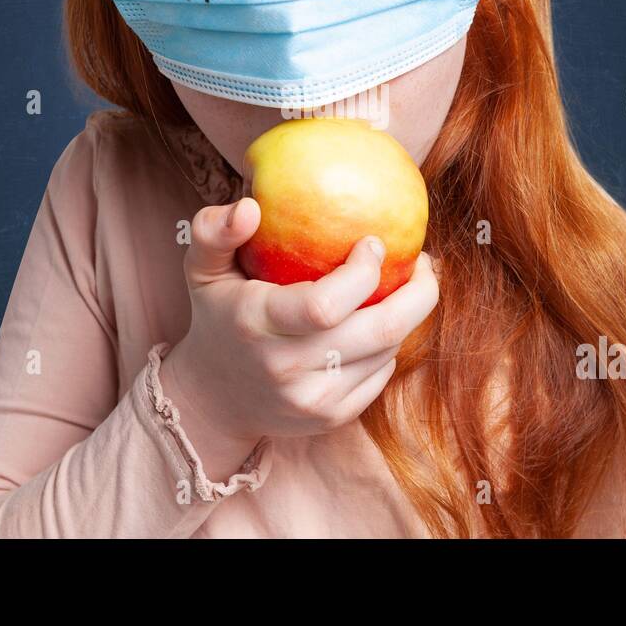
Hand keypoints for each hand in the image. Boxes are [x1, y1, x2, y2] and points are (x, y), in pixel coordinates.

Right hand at [158, 197, 438, 477]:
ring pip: (387, 351)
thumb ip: (214, 231)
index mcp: (257, 324)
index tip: (375, 242)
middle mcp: (287, 368)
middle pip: (379, 330)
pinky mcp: (332, 418)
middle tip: (423, 262)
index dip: (364, 272)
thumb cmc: (217, 317)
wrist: (213, 402)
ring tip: (409, 284)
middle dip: (418, 292)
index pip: (325, 305)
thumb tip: (250, 206)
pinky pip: (382, 374)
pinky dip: (390, 345)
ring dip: (408, 315)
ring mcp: (313, 400)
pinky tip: (382, 321)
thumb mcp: (201, 270)